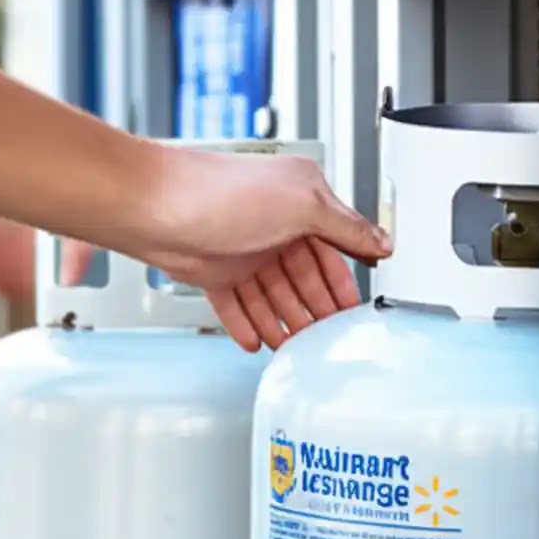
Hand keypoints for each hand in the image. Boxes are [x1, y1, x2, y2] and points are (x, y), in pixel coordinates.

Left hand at [138, 148, 392, 351]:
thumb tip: (381, 241)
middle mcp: (272, 223)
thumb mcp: (304, 204)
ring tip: (296, 346)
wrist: (157, 207)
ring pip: (272, 296)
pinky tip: (257, 341)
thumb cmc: (222, 192)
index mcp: (300, 200)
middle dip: (316, 309)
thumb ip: (346, 227)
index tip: (355, 309)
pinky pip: (237, 305)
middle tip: (329, 337)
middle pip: (304, 278)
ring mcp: (243, 249)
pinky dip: (247, 324)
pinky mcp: (213, 272)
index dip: (345, 281)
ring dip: (285, 322)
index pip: (334, 247)